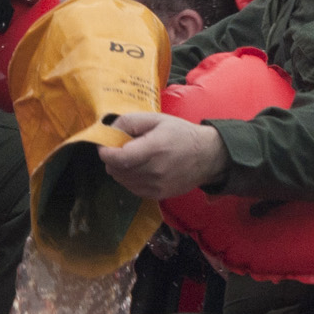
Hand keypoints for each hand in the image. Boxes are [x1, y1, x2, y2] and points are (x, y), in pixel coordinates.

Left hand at [98, 112, 229, 198]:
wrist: (208, 156)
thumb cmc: (181, 134)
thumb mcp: (157, 119)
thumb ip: (131, 121)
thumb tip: (109, 129)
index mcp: (154, 148)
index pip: (119, 158)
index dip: (106, 153)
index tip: (105, 146)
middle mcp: (154, 170)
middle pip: (117, 171)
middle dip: (112, 159)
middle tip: (120, 149)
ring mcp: (157, 186)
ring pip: (122, 181)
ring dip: (120, 170)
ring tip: (131, 158)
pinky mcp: (158, 195)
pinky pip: (132, 188)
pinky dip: (129, 179)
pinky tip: (139, 169)